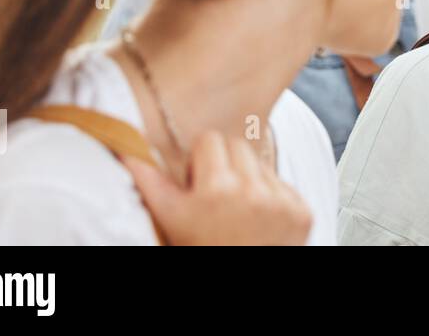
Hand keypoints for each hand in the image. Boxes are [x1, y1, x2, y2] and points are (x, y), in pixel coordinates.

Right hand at [123, 131, 312, 245]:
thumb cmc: (199, 249)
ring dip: (249, 179)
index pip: (210, 139)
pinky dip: (272, 198)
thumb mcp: (171, 221)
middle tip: (216, 194)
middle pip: (238, 145)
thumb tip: (127, 150)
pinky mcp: (302, 212)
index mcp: (216, 189)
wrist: (239, 289)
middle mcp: (252, 192)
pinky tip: (258, 222)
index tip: (197, 180)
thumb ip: (150, 182)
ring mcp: (281, 202)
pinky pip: (284, 185)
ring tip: (237, 210)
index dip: (201, 158)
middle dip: (225, 164)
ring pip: (261, 165)